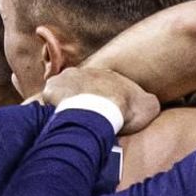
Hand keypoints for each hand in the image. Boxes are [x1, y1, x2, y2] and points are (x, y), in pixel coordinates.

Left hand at [40, 64, 161, 134]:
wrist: (105, 108)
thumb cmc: (127, 108)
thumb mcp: (148, 105)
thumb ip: (147, 102)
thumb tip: (149, 103)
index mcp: (106, 75)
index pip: (98, 86)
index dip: (97, 100)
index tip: (98, 114)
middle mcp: (84, 72)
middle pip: (78, 86)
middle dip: (77, 100)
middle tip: (80, 120)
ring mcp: (66, 78)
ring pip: (59, 91)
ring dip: (62, 104)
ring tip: (65, 123)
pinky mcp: (51, 88)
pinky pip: (45, 99)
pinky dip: (48, 109)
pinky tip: (53, 122)